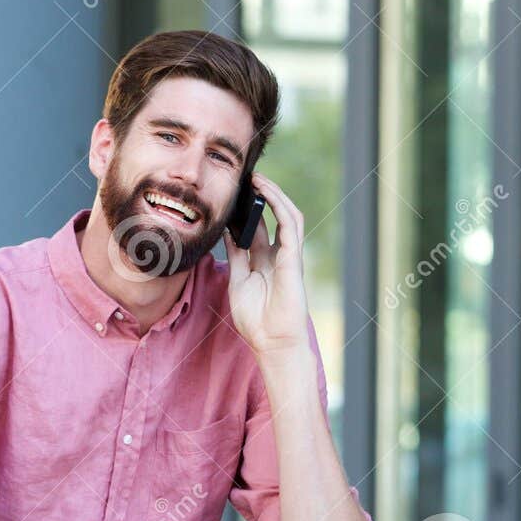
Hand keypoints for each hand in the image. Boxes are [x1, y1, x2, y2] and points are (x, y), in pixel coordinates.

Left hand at [223, 173, 310, 356]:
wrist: (272, 342)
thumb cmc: (256, 319)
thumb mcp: (238, 281)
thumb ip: (235, 255)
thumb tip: (226, 231)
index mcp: (263, 261)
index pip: (256, 228)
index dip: (244, 210)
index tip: (230, 195)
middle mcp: (278, 255)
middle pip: (271, 217)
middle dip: (260, 196)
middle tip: (245, 178)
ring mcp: (288, 256)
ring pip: (286, 215)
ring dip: (273, 195)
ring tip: (257, 178)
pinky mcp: (294, 259)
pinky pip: (290, 226)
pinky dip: (280, 207)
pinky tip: (267, 194)